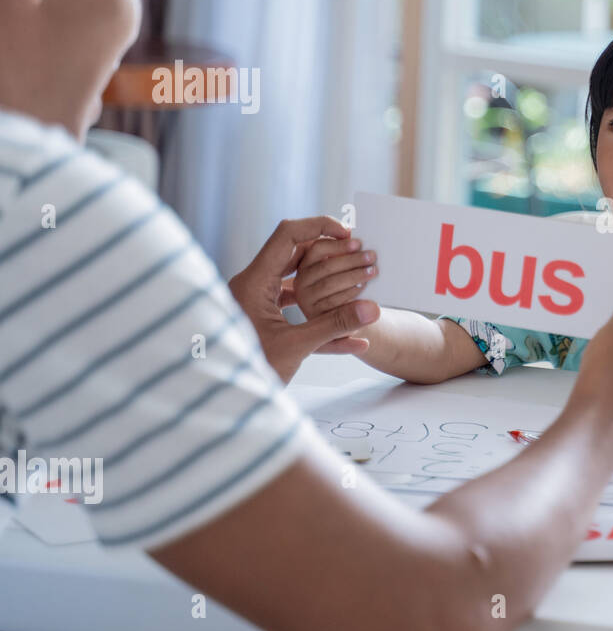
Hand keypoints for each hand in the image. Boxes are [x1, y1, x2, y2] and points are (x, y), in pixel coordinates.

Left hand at [228, 217, 380, 383]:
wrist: (222, 404)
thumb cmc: (248, 373)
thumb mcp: (296, 347)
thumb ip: (335, 325)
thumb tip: (373, 309)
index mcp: (253, 283)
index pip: (287, 236)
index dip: (319, 226)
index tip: (347, 232)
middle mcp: (252, 287)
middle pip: (294, 255)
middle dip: (328, 254)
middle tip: (357, 254)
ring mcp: (256, 304)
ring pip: (296, 281)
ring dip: (326, 283)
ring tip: (357, 286)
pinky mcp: (262, 321)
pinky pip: (294, 308)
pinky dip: (319, 315)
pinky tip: (351, 338)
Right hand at [293, 237, 377, 319]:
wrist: (342, 319)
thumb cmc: (341, 289)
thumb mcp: (340, 271)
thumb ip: (343, 256)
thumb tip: (353, 237)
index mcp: (306, 264)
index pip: (318, 248)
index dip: (339, 245)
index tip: (358, 243)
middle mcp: (301, 281)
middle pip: (326, 266)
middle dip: (352, 260)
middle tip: (371, 257)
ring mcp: (305, 298)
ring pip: (330, 283)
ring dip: (354, 276)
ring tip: (372, 271)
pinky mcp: (314, 314)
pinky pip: (333, 302)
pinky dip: (350, 294)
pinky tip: (363, 288)